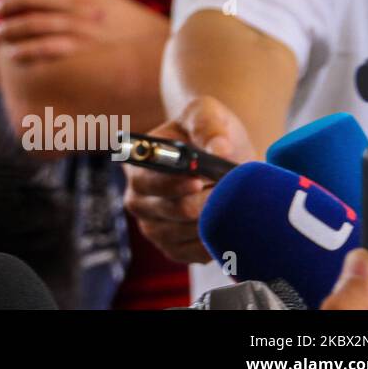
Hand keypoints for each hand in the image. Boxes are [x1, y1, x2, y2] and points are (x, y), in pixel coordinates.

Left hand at [0, 0, 167, 62]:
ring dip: (8, 28)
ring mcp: (78, 27)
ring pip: (30, 23)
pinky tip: (12, 53)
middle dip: (7, 2)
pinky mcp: (79, 51)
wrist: (157, 50)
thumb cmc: (131, 25)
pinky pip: (41, 48)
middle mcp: (78, 4)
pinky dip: (22, 50)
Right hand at [123, 95, 256, 264]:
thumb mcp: (207, 114)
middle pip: (164, 211)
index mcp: (136, 163)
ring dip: (211, 220)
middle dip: (201, 202)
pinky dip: (213, 241)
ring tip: (230, 201)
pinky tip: (227, 222)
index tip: (197, 180)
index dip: (170, 184)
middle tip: (228, 191)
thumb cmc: (207, 131)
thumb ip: (209, 126)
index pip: (144, 180)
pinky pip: (191, 254)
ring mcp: (152, 226)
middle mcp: (137, 197)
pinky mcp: (171, 248)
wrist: (222, 155)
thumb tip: (219, 150)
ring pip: (180, 234)